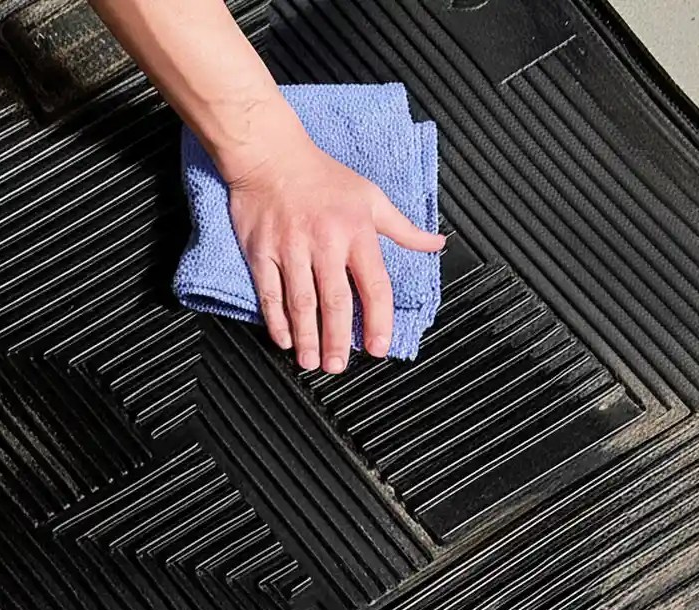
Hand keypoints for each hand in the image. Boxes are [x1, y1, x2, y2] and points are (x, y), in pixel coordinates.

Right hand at [227, 136, 444, 373]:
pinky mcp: (262, 251)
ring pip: (301, 303)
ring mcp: (291, 249)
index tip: (378, 347)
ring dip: (308, 337)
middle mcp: (324, 243)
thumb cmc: (321, 176)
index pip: (373, 284)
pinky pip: (271, 292)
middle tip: (339, 366)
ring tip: (312, 362)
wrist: (270, 155)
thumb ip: (403, 228)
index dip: (378, 320)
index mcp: (356, 232)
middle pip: (335, 301)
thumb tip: (436, 244)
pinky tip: (284, 340)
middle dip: (338, 339)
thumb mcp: (370, 196)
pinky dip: (276, 320)